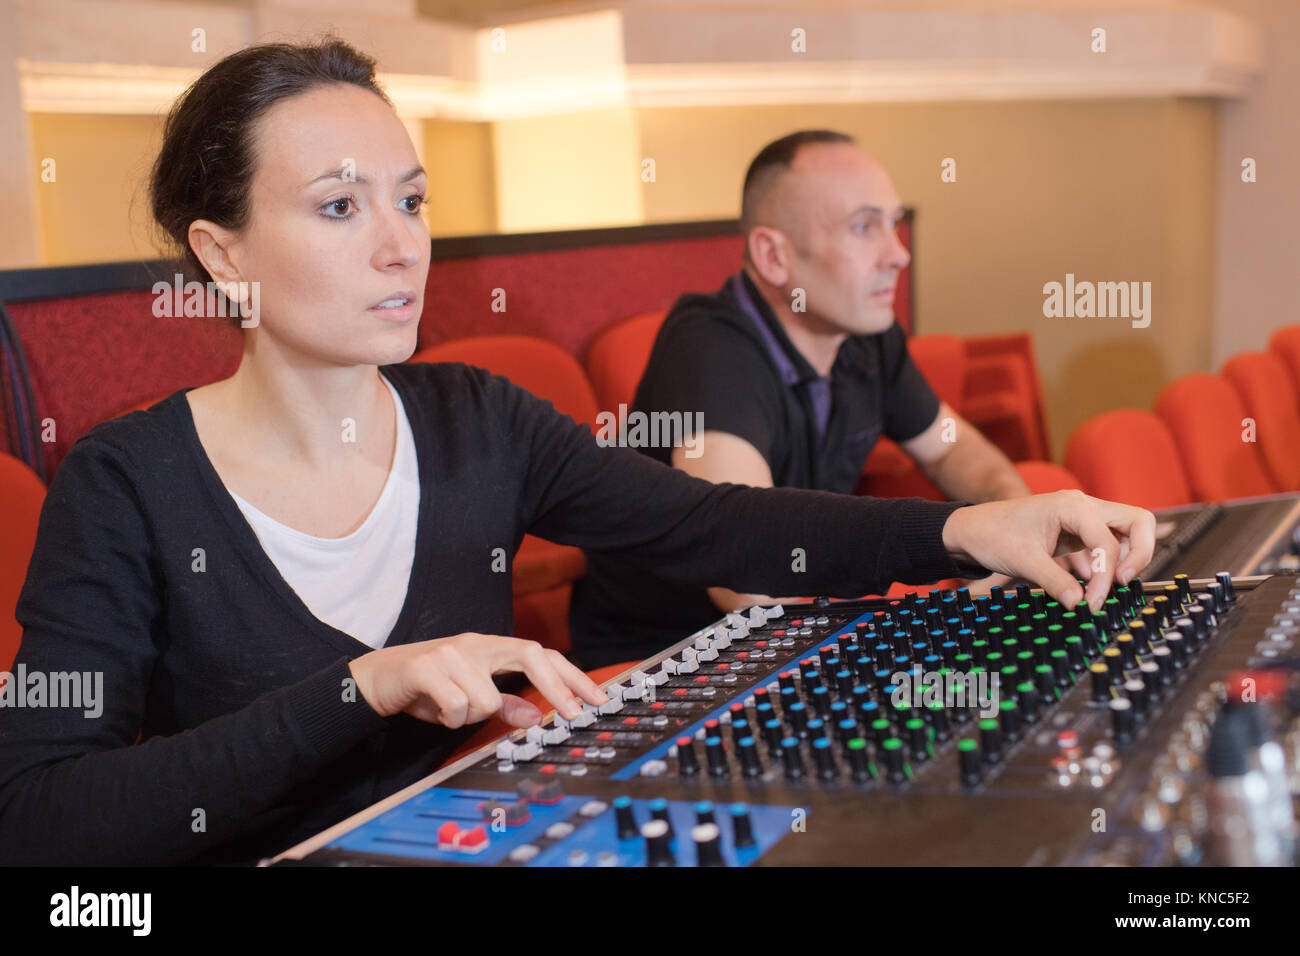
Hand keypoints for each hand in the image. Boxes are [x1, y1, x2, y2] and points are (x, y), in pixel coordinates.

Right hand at [347, 633, 609, 728]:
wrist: (376, 679)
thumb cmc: (427, 688)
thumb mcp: (471, 698)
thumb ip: (505, 704)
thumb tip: (538, 714)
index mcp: (490, 648)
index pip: (541, 654)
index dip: (571, 676)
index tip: (597, 699)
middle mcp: (475, 643)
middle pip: (530, 654)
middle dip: (557, 687)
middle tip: (573, 715)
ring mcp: (452, 651)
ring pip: (487, 700)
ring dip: (470, 717)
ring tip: (448, 711)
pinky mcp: (427, 666)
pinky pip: (457, 707)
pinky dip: (448, 718)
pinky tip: (433, 709)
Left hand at [941, 490, 1156, 612]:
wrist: (971, 529)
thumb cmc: (993, 535)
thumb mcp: (1023, 561)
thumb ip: (1055, 582)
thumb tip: (1081, 604)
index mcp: (1072, 505)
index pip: (1109, 542)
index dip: (1107, 576)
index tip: (1093, 603)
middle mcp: (1084, 505)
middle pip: (1138, 522)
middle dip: (1139, 555)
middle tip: (1122, 584)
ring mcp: (1084, 517)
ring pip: (1128, 532)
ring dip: (1127, 559)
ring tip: (1105, 587)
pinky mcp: (1079, 531)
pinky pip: (1108, 543)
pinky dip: (1108, 563)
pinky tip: (1091, 583)